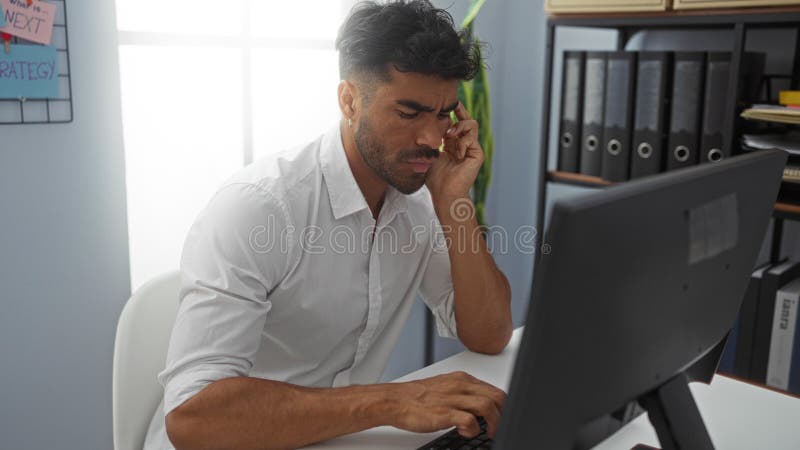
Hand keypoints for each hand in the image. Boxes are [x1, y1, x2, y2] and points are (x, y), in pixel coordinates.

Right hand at [388, 371, 505, 438]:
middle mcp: (459, 386)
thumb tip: (477, 406)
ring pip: (487, 406)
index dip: (502, 405)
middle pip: (496, 396)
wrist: (395, 400)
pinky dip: (473, 429)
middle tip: (500, 425)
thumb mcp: (444, 387)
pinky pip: (469, 421)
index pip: (493, 389)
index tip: (501, 416)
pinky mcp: (444, 413)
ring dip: (494, 422)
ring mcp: (452, 399)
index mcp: (461, 379)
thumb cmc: (416, 397)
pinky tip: (466, 432)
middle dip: (503, 413)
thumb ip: (462, 393)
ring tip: (489, 432)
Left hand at [425, 102, 484, 204]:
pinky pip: (471, 138)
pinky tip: (456, 153)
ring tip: (449, 136)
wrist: (444, 193)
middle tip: (451, 106)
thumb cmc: (435, 178)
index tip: (443, 103)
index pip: (455, 122)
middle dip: (459, 110)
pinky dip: (462, 143)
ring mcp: (471, 148)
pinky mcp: (477, 154)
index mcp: (452, 144)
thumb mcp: (430, 154)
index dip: (451, 112)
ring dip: (460, 126)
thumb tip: (426, 124)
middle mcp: (463, 144)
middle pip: (466, 119)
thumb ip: (431, 140)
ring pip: (471, 124)